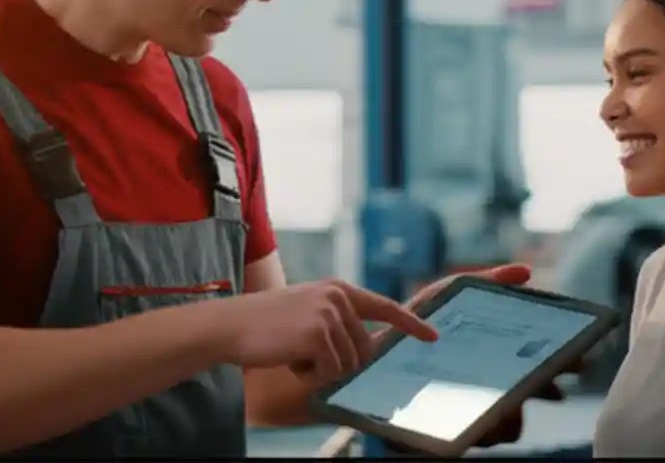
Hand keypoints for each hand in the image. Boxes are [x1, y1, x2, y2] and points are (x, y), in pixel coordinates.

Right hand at [223, 278, 437, 383]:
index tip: (433, 336)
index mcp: (339, 289)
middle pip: (365, 350)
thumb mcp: (309, 310)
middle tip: (305, 354)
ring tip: (294, 352)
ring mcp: (329, 314)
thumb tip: (367, 350)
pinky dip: (309, 374)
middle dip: (339, 363)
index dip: (411, 323)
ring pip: (347, 364)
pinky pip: (329, 371)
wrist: (231, 324)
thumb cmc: (267, 325)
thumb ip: (338, 320)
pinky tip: (289, 358)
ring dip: (321, 370)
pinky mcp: (317, 334)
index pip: (385, 306)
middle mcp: (338, 297)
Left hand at [382, 263, 580, 451]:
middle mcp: (487, 392)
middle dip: (545, 390)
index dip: (562, 366)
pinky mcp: (446, 434)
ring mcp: (469, 415)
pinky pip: (476, 440)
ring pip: (509, 427)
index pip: (539, 367)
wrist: (365, 352)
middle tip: (550, 381)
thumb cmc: (411, 323)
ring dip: (513, 414)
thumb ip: (485, 281)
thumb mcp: (446, 295)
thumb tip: (525, 272)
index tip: (577, 361)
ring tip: (511, 400)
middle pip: (530, 399)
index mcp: (495, 361)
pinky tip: (480, 417)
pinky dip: (483, 430)